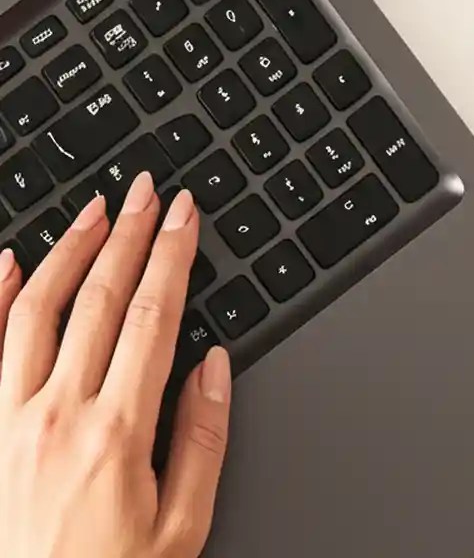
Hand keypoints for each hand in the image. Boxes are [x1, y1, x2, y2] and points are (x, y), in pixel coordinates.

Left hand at [0, 173, 231, 557]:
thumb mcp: (184, 523)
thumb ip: (203, 437)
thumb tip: (212, 363)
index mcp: (117, 432)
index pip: (153, 316)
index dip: (173, 256)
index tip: (185, 215)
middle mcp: (56, 414)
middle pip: (98, 299)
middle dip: (130, 236)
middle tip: (147, 191)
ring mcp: (7, 419)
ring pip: (35, 310)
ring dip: (68, 251)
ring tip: (95, 211)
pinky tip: (6, 261)